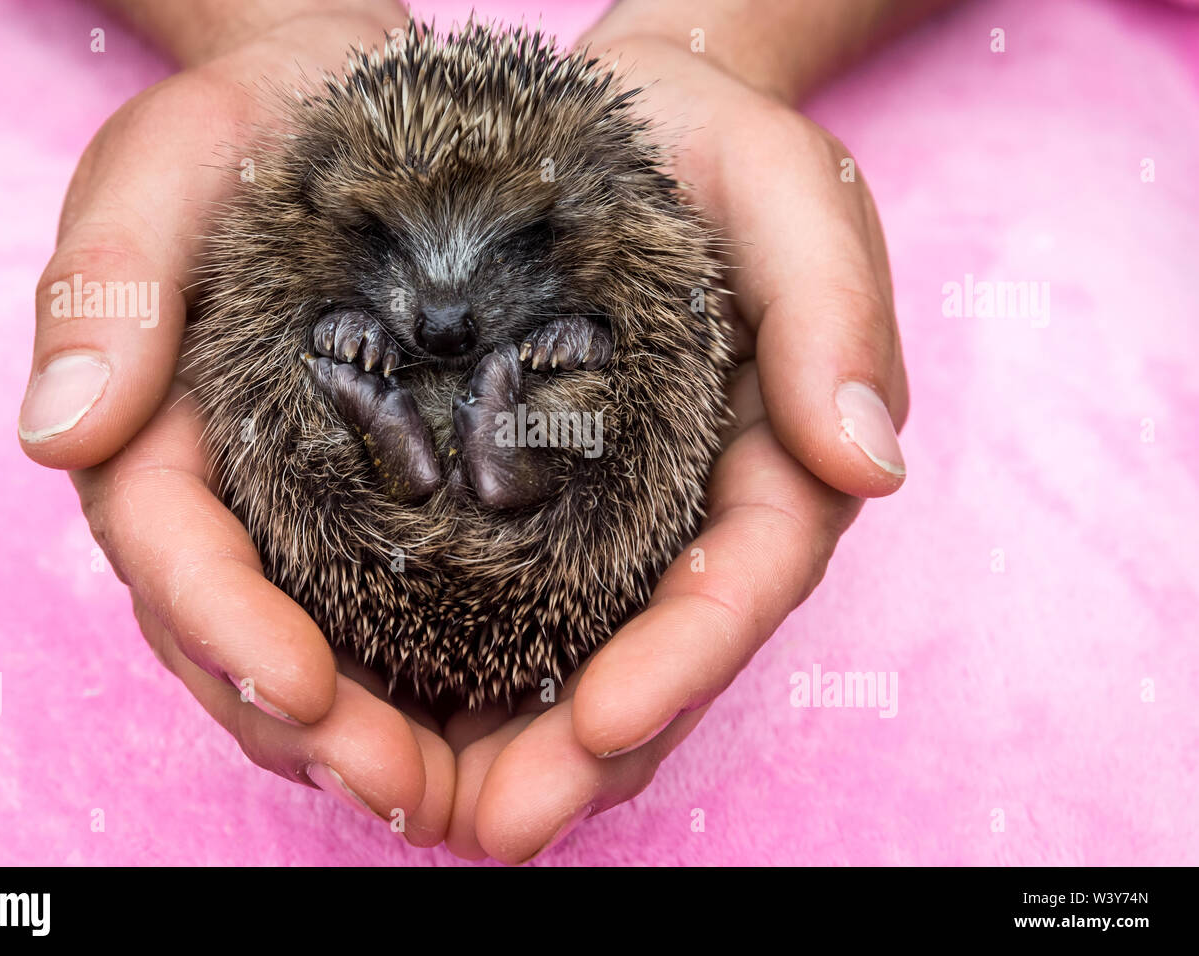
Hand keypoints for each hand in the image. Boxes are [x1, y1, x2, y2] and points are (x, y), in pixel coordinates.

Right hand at [19, 8, 454, 845]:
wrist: (354, 113)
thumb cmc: (254, 128)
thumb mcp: (169, 167)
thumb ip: (109, 284)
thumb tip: (58, 428)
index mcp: (157, 432)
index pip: (172, 554)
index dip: (229, 632)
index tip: (308, 687)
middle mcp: (227, 494)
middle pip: (245, 639)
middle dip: (316, 729)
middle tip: (410, 793)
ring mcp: (308, 510)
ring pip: (322, 653)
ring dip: (377, 739)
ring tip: (458, 796)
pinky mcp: (394, 505)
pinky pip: (406, 611)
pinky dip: (444, 679)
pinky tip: (506, 719)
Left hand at [443, 35, 908, 862]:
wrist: (618, 122)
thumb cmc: (712, 152)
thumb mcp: (788, 192)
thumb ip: (834, 310)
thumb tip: (869, 459)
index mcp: (774, 457)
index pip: (743, 579)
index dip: (682, 660)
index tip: (601, 722)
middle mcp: (696, 508)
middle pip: (654, 652)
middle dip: (583, 751)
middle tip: (494, 823)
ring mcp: (613, 513)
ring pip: (575, 652)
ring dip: (512, 744)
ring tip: (432, 808)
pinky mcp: (532, 496)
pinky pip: (501, 599)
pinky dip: (457, 668)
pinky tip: (395, 715)